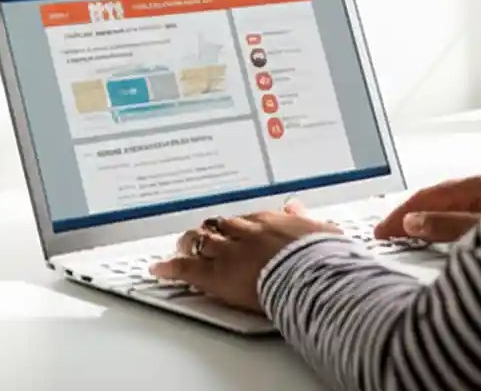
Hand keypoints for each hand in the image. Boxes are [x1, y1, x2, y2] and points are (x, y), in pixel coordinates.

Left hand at [150, 201, 339, 312]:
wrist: (311, 274)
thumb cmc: (321, 258)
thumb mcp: (319, 230)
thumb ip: (305, 217)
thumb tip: (297, 206)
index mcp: (270, 222)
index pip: (246, 219)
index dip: (236, 226)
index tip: (233, 229)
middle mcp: (245, 232)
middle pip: (219, 227)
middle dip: (211, 231)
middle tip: (203, 235)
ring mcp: (228, 252)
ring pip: (201, 242)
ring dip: (191, 244)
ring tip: (183, 246)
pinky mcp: (216, 274)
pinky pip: (187, 268)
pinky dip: (170, 268)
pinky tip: (159, 269)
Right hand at [373, 174, 480, 242]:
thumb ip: (448, 225)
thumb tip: (412, 222)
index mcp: (477, 186)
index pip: (427, 198)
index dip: (400, 215)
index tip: (381, 232)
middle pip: (437, 198)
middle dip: (409, 214)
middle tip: (387, 233)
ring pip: (451, 205)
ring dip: (426, 218)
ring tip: (407, 234)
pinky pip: (464, 212)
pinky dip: (445, 221)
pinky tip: (444, 233)